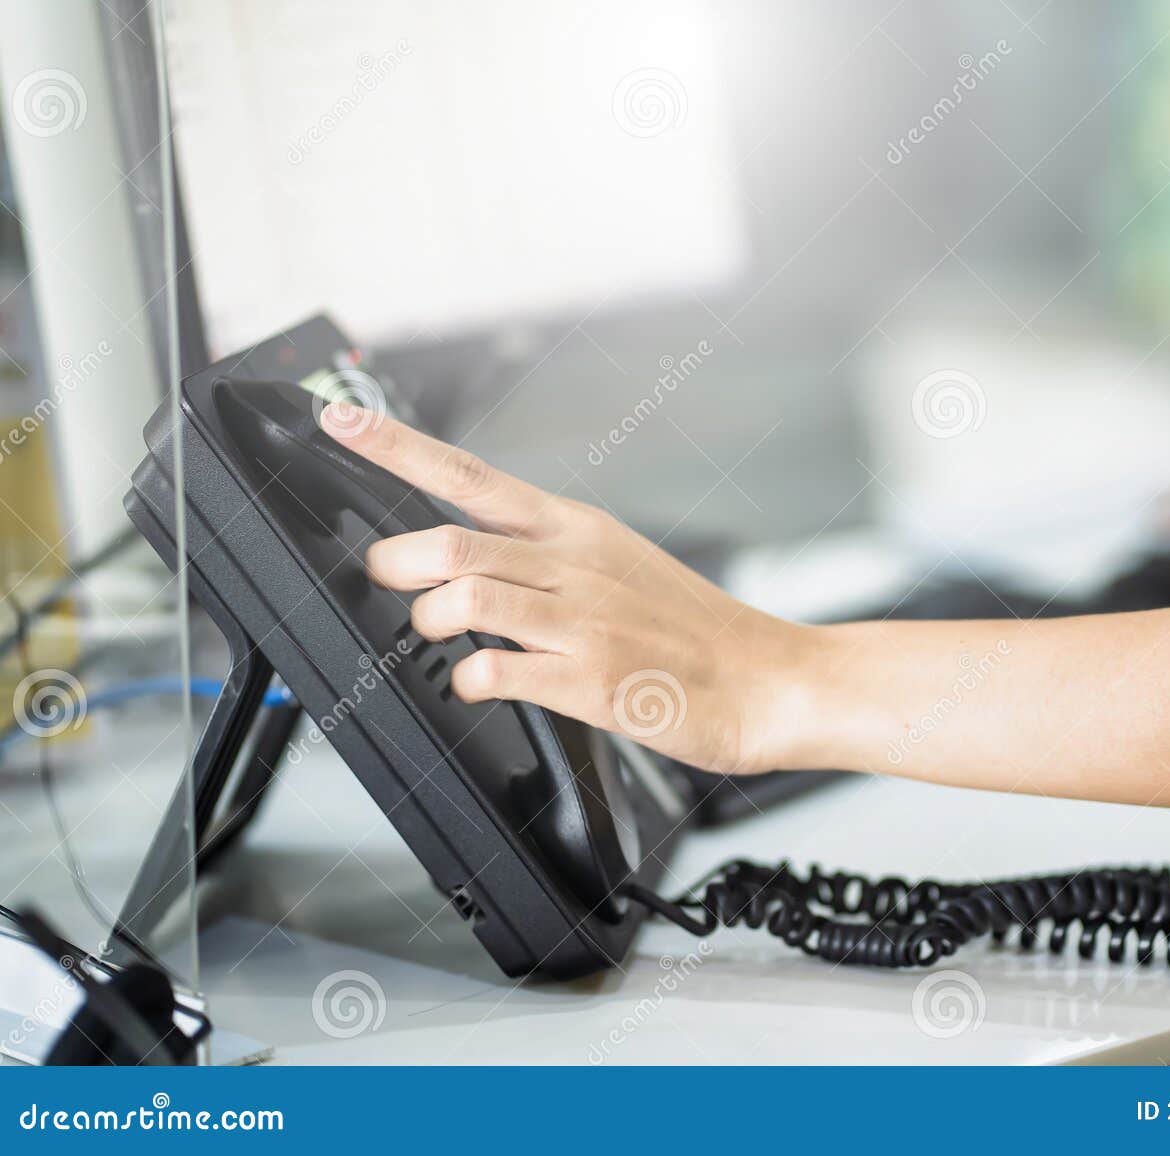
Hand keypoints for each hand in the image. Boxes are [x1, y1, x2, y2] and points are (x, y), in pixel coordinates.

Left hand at [321, 405, 815, 774]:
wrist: (767, 678)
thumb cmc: (693, 628)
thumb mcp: (620, 562)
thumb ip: (545, 554)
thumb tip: (470, 555)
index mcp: (576, 529)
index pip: (469, 472)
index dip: (394, 445)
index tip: (339, 419)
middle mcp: (572, 565)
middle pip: (449, 540)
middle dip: (396, 564)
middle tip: (392, 583)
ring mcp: (581, 621)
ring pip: (464, 599)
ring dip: (429, 622)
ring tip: (441, 639)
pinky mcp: (589, 679)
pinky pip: (495, 672)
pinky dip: (466, 681)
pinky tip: (478, 685)